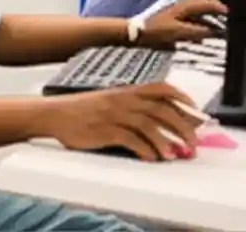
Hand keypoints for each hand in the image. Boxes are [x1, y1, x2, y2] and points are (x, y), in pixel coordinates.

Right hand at [43, 82, 201, 161]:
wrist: (51, 114)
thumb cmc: (79, 110)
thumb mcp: (108, 100)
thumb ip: (132, 107)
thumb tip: (160, 121)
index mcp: (125, 91)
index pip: (162, 89)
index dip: (184, 99)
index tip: (196, 113)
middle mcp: (122, 100)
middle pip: (162, 110)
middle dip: (183, 127)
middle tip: (192, 143)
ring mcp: (113, 115)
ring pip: (149, 126)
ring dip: (166, 142)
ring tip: (173, 155)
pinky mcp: (104, 130)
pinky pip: (131, 140)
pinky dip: (145, 150)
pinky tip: (151, 158)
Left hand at [139, 0, 228, 47]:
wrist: (137, 33)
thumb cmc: (155, 31)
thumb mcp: (179, 32)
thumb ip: (198, 31)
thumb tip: (214, 31)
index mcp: (185, 6)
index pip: (208, 3)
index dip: (220, 8)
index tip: (229, 14)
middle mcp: (182, 6)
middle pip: (204, 4)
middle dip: (216, 10)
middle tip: (225, 18)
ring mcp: (178, 12)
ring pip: (199, 11)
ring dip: (209, 17)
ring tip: (218, 26)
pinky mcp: (174, 19)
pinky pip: (192, 18)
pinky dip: (200, 23)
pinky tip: (203, 32)